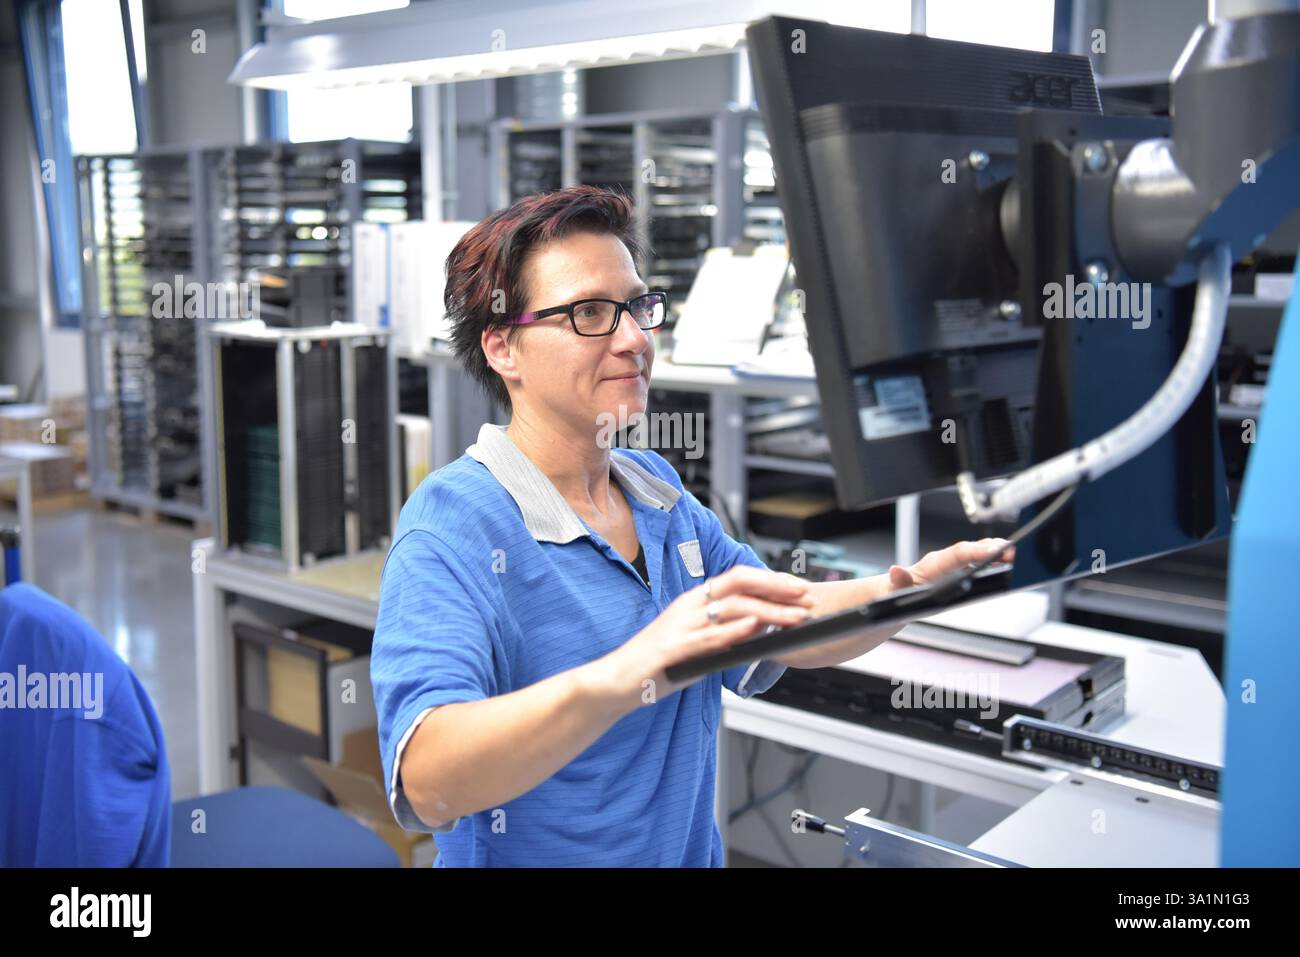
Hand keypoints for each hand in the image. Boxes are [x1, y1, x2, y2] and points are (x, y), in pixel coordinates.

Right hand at [595, 566, 815, 705]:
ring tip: (794, 617)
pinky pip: (707, 636)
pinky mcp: (672, 648)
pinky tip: (754, 629)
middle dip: (776, 587)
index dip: (770, 580)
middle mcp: (688, 606)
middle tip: (805, 596)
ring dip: (768, 611)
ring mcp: (680, 625)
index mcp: (694, 602)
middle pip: (738, 583)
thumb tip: (759, 628)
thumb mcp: (697, 644)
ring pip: (731, 608)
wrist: (615, 682)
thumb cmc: (656, 665)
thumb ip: (725, 634)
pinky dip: (733, 631)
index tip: (798, 587)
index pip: (737, 579)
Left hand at [885, 538, 1014, 590]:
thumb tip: (896, 571)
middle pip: (974, 548)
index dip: (978, 551)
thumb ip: (898, 582)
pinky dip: (997, 560)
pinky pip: (981, 561)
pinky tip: (1011, 564)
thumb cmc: (894, 592)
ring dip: (1000, 552)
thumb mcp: (892, 591)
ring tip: (1020, 557)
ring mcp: (954, 564)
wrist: (893, 593)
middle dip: (995, 548)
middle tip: (1016, 553)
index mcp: (932, 564)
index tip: (996, 552)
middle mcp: (945, 560)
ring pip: (980, 552)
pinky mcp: (959, 570)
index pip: (959, 553)